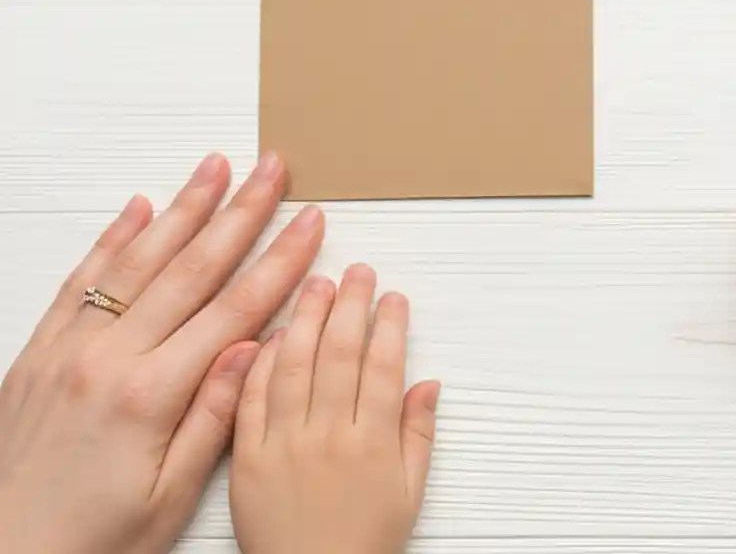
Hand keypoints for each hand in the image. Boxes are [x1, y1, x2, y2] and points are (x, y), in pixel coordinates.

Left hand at [0, 152, 323, 553]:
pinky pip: (82, 280)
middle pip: (191, 268)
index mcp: (149, 395)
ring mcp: (67, 348)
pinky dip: (113, 240)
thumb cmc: (88, 540)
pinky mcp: (37, 351)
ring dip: (183, 208)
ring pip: (137, 261)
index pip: (233, 310)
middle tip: (273, 170)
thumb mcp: (168, 497)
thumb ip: (214, 417)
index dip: (279, 262)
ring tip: (216, 167)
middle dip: (240, 213)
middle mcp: (106, 358)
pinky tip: (138, 209)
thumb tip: (255, 348)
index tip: (310, 223)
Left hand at [230, 264, 440, 553]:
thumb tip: (426, 385)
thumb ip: (417, 437)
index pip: (381, 366)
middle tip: (356, 272)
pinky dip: (259, 359)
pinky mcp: (245, 457)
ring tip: (316, 284)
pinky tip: (269, 330)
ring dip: (305, 317)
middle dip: (350, 305)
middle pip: (339, 353)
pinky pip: (250, 396)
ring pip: (292, 364)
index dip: (389, 325)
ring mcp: (281, 444)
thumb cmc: (359, 547)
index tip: (393, 295)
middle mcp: (326, 437)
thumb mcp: (408, 497)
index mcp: (370, 445)